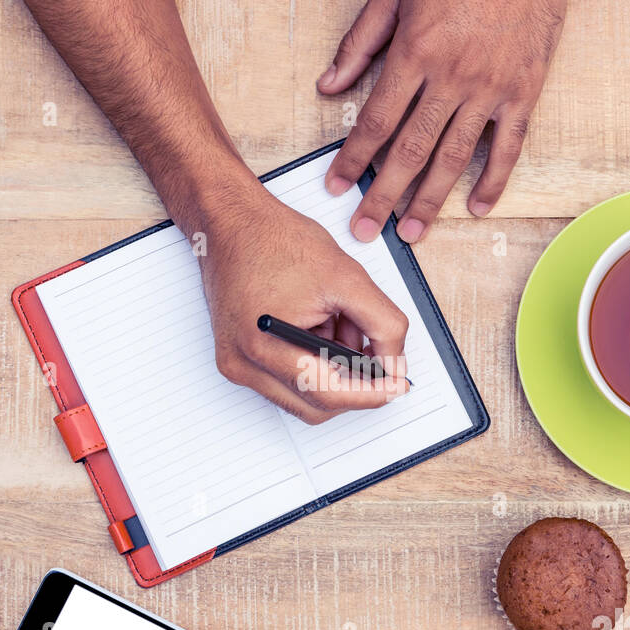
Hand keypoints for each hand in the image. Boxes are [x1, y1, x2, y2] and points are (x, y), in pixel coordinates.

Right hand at [195, 186, 410, 423]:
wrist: (233, 223)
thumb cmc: (276, 241)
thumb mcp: (347, 277)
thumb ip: (383, 324)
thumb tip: (395, 363)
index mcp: (263, 345)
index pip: (326, 395)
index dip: (370, 395)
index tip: (396, 386)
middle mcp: (242, 364)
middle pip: (316, 406)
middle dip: (352, 383)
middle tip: (377, 353)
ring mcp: (237, 365)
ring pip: (303, 398)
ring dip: (333, 374)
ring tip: (340, 327)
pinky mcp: (238, 360)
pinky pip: (287, 383)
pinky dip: (314, 365)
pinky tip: (321, 329)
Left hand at [318, 0, 591, 242]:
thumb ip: (358, 43)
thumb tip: (327, 85)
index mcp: (414, 53)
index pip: (375, 122)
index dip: (352, 159)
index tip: (337, 186)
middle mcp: (450, 78)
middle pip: (409, 152)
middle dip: (383, 197)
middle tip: (366, 231)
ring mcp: (490, 89)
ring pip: (454, 158)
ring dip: (429, 201)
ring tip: (411, 232)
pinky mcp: (523, 93)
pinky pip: (507, 147)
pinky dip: (493, 181)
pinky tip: (477, 207)